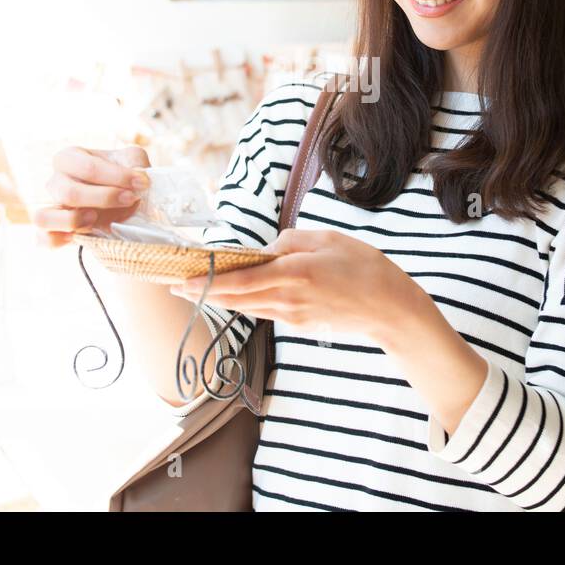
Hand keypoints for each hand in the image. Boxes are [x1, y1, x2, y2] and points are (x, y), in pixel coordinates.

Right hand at [33, 145, 151, 247]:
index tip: (142, 183)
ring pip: (44, 217)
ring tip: (95, 219)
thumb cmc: (123, 177)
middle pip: (70, 193)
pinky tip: (81, 235)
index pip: (88, 167)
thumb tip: (137, 175)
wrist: (124, 201)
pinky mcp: (53, 231)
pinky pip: (43, 239)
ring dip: (74, 220)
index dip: (118, 176)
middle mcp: (56, 181)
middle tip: (130, 199)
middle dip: (104, 198)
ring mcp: (52, 207)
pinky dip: (58, 240)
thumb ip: (136, 162)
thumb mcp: (133, 161)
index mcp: (70, 158)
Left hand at [170, 228, 423, 342]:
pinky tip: (234, 295)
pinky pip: (265, 312)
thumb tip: (267, 250)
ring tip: (195, 290)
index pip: (240, 279)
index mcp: (295, 273)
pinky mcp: (299, 325)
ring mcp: (293, 317)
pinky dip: (246, 303)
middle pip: (236, 298)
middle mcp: (288, 299)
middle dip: (203, 293)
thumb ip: (292, 240)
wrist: (391, 310)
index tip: (181, 279)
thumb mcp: (329, 239)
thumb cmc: (365, 268)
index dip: (207, 281)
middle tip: (174, 286)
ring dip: (221, 299)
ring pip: (247, 307)